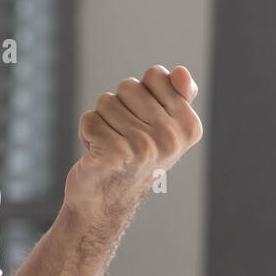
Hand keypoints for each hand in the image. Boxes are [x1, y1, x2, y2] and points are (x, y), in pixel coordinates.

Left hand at [64, 64, 202, 212]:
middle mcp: (170, 137)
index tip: (143, 120)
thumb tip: (181, 72)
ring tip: (111, 146)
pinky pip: (89, 119)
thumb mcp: (162, 126)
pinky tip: (96, 154)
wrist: (106, 203)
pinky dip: (86, 134)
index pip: (156, 75)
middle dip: (118, 106)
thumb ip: (176, 95)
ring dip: (102, 122)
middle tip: (123, 136)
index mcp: (189, 126)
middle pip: (128, 86)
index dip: (140, 93)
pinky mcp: (114, 153)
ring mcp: (143, 146)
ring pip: (106, 102)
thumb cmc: (133, 158)